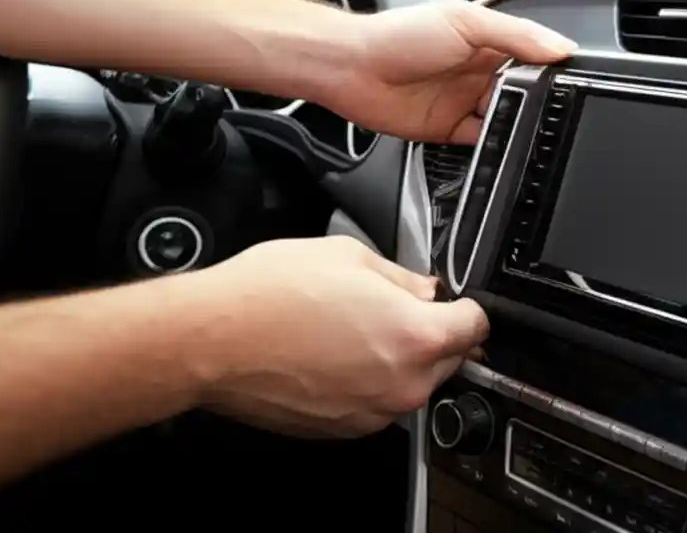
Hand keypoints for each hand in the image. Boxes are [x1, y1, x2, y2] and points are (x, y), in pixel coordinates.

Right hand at [187, 236, 487, 437]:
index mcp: (416, 337)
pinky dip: (368, 381)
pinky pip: (377, 401)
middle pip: (449, 357)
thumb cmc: (270, 295)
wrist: (210, 341)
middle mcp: (403, 384)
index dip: (466, 305)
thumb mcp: (351, 257)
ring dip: (398, 359)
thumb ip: (405, 277)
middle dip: (432, 332)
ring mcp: (374, 412)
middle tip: (391, 307)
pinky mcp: (345, 429)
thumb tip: (426, 289)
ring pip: (413, 381)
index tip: (456, 300)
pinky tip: (333, 353)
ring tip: (351, 329)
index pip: (476, 325)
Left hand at [322, 2, 575, 143]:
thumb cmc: (399, 35)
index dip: (551, 67)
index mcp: (486, 40)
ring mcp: (463, 102)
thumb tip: (561, 47)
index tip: (573, 79)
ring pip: (506, 119)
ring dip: (518, 124)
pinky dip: (495, 145)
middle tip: (555, 109)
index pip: (532, 55)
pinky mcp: (448, 130)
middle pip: (523, 91)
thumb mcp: (465, 21)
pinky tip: (504, 143)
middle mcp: (478, 71)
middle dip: (539, 101)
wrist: (351, 67)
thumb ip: (514, 34)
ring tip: (532, 127)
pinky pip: (481, 141)